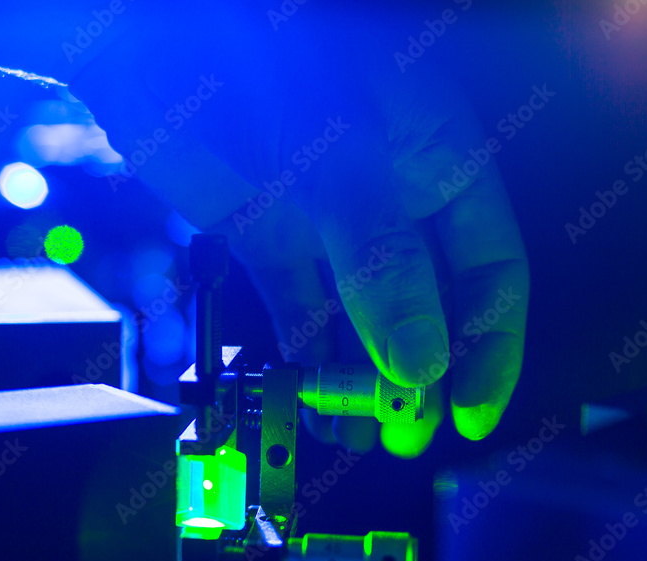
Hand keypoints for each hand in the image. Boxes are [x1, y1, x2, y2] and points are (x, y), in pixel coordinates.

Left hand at [69, 5, 527, 455]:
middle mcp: (393, 199)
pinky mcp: (269, 236)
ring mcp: (329, 221)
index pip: (491, 270)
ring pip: (363, 315)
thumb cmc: (264, 70)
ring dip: (363, 375)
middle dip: (423, 373)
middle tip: (409, 430)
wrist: (155, 43)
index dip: (491, 345)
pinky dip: (306, 353)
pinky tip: (310, 396)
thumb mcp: (342, 164)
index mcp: (440, 164)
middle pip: (428, 303)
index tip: (471, 411)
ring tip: (359, 428)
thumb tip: (422, 363)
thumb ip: (383, 261)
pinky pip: (299, 307)